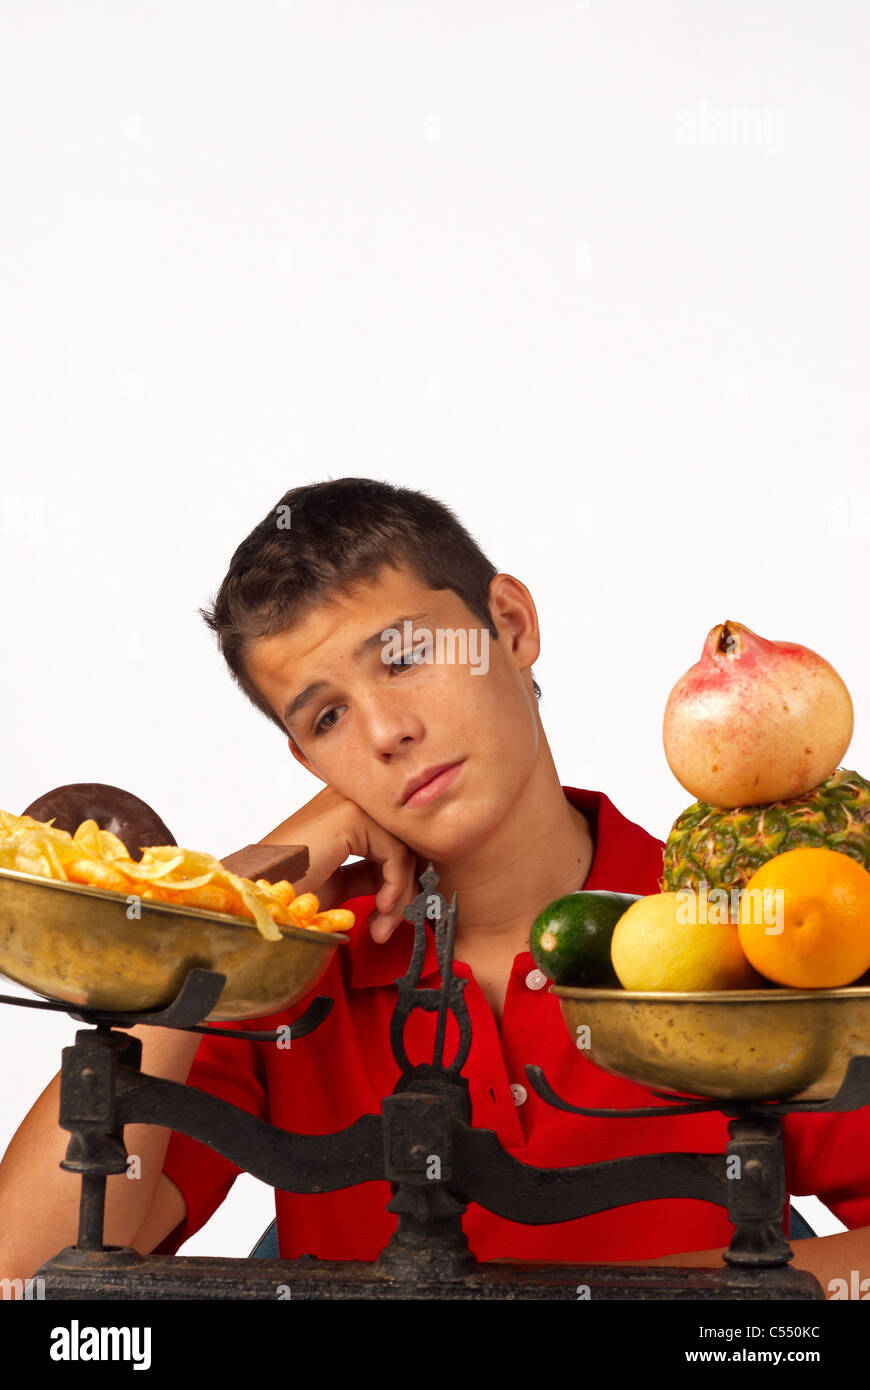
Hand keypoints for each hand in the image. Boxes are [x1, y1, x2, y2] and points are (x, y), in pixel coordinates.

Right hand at [257, 786, 420, 942]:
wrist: (259, 893)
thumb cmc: (286, 888)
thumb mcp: (340, 880)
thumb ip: (371, 873)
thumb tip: (409, 884)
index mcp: (345, 809)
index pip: (394, 839)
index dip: (401, 878)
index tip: (393, 912)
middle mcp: (350, 800)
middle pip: (405, 842)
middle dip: (404, 890)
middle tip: (391, 923)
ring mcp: (351, 803)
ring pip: (405, 850)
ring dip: (399, 897)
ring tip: (382, 924)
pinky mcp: (353, 816)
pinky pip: (396, 855)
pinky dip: (395, 888)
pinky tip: (378, 908)